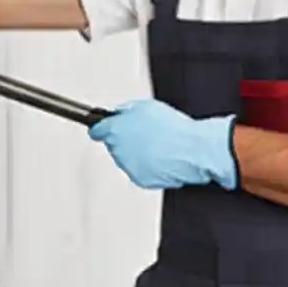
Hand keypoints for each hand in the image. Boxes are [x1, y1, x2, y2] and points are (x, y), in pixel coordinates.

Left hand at [88, 99, 238, 190]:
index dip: (101, 129)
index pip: (96, 131)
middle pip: (114, 145)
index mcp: (115, 129)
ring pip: (127, 159)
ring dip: (138, 154)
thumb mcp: (146, 106)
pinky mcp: (139, 180)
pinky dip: (149, 167)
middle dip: (126, 140)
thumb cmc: (172, 127)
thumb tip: (119, 114)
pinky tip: (162, 158)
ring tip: (159, 146)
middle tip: (146, 135)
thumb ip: (126, 110)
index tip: (102, 129)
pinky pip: (140, 172)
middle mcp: (117, 149)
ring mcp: (127, 166)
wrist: (190, 149)